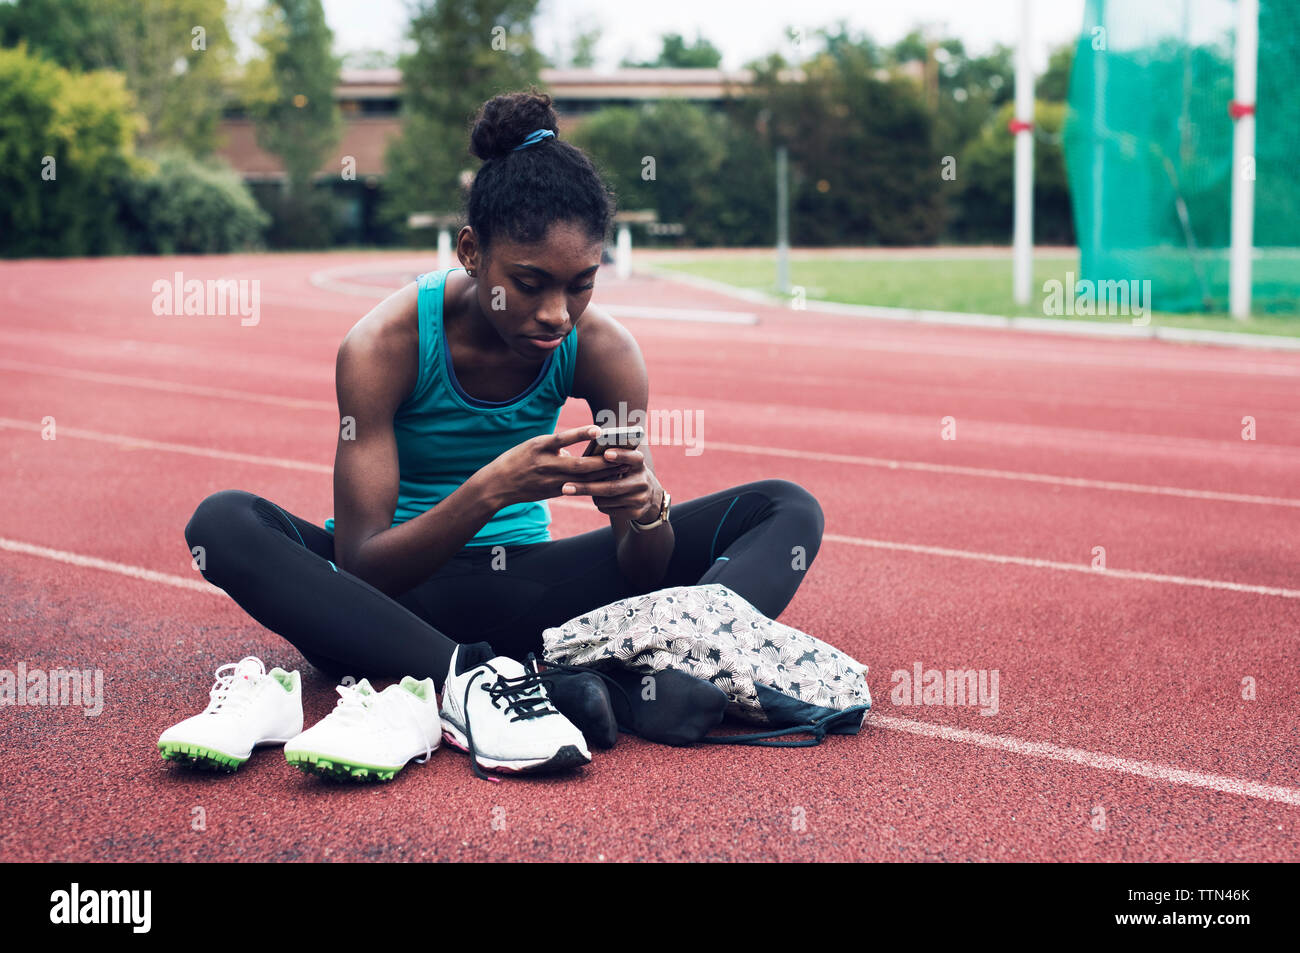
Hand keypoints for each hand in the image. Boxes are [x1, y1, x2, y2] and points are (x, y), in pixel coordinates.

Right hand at [483, 425, 625, 507]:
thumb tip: (574, 454)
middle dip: (602, 461)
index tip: (599, 429)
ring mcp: (550, 480)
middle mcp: (546, 464)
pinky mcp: (553, 492)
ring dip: (602, 474)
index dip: (581, 434)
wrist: (498, 484)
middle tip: (622, 455)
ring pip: (582, 479)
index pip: (563, 438)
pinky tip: (607, 481)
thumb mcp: (534, 446)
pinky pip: (577, 488)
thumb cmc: (517, 459)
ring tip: (621, 468)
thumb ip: (556, 448)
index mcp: (540, 446)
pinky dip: (592, 484)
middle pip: (580, 464)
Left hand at [560, 446, 661, 521]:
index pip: (632, 458)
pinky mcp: (635, 513)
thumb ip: (611, 458)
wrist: (650, 496)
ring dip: (591, 495)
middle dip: (586, 487)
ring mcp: (640, 499)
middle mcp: (642, 481)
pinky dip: (600, 504)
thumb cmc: (627, 472)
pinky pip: (608, 510)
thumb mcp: (626, 462)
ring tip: (582, 489)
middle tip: (566, 487)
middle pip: (611, 487)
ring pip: (606, 500)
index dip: (620, 456)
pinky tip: (599, 498)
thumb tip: (584, 456)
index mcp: (639, 464)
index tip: (606, 454)